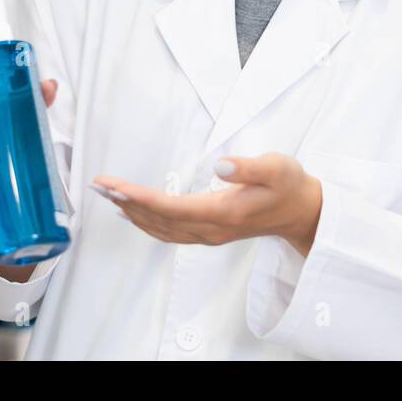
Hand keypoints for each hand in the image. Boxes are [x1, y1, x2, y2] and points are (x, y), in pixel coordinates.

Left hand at [93, 153, 323, 256]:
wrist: (303, 213)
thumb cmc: (290, 186)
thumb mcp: (278, 167)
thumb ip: (249, 166)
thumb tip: (220, 166)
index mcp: (223, 213)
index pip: (170, 207)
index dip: (138, 197)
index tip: (113, 186)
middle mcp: (211, 229)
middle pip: (158, 220)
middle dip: (126, 203)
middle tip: (98, 186)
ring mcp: (209, 234)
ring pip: (161, 229)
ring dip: (132, 213)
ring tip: (107, 196)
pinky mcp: (209, 232)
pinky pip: (169, 233)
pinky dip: (146, 223)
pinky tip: (132, 214)